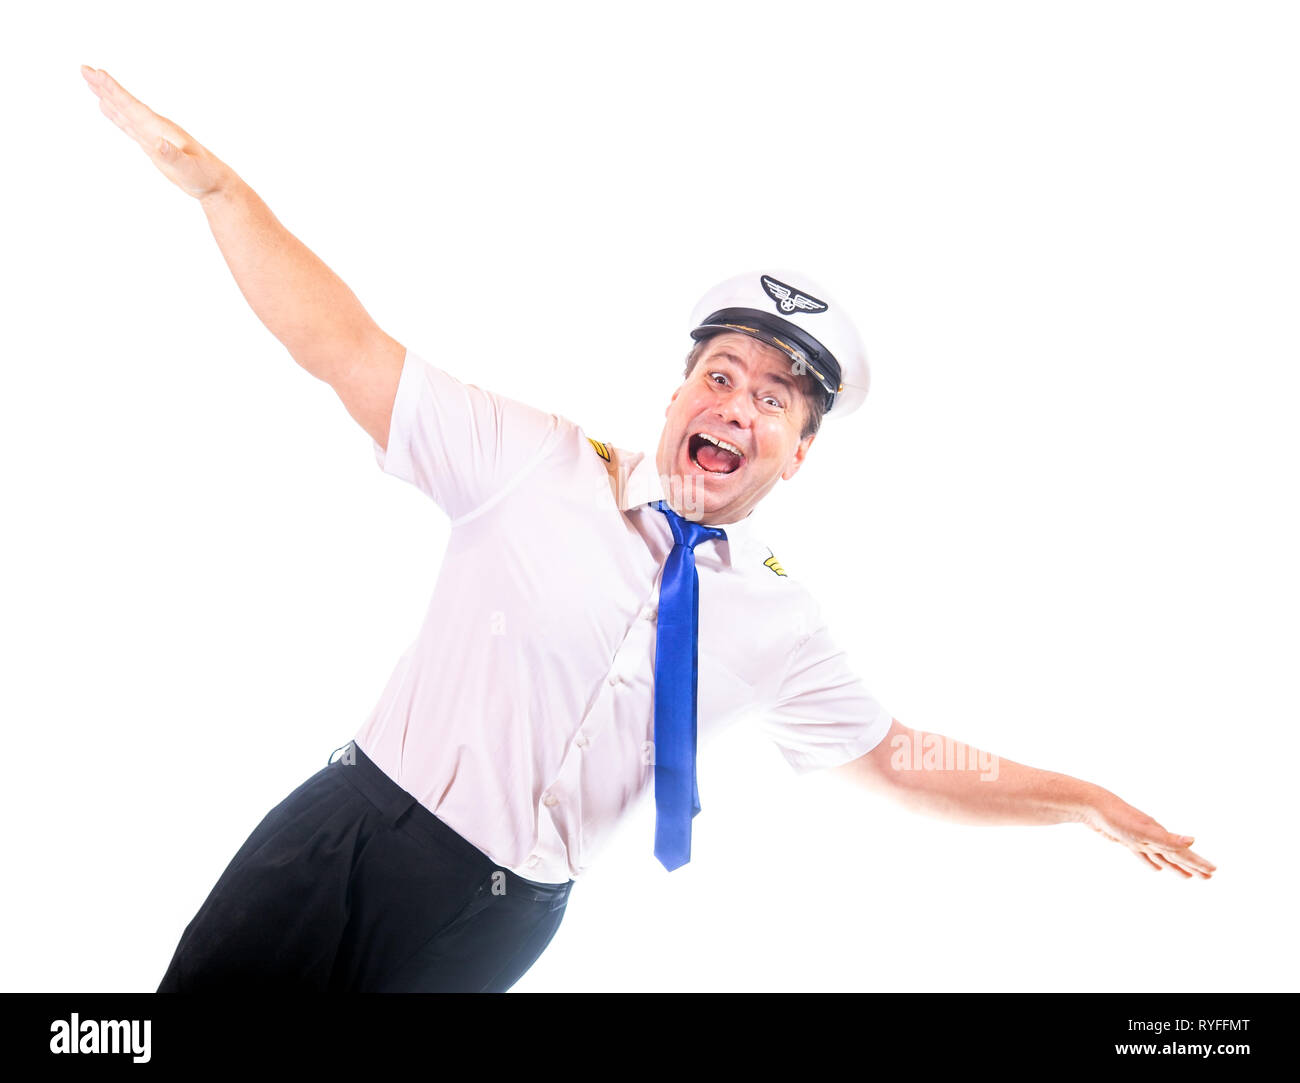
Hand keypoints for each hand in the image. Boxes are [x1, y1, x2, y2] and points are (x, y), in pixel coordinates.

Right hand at [80, 66, 229, 200]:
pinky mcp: (151, 144)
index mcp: (161, 129)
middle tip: (84, 68)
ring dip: (107, 96)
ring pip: (124, 111)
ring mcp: (152, 134)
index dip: (114, 91)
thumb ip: (173, 156)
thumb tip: (157, 143)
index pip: (133, 106)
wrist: (215, 183)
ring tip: (89, 81)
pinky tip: (105, 107)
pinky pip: (129, 125)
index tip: (97, 73)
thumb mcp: (189, 169)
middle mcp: (155, 127)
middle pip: (125, 103)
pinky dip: (115, 115)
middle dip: (104, 86)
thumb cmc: (204, 176)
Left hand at [1081, 793, 1215, 877]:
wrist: (1093, 806)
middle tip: (1209, 878)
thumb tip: (1194, 840)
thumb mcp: (1144, 831)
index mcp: (1159, 836)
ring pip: (1162, 857)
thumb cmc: (1119, 818)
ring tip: (1187, 878)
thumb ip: (1168, 839)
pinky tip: (1156, 869)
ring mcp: (1140, 838)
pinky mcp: (1127, 840)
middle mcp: (1153, 837)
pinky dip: (1151, 862)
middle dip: (1192, 867)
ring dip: (1175, 867)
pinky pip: (1144, 855)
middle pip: (1176, 856)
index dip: (1198, 863)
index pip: (1183, 853)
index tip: (1214, 872)